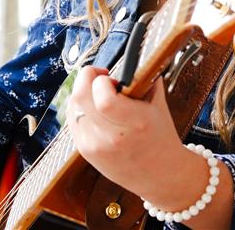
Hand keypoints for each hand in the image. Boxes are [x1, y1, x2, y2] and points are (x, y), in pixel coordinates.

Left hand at [66, 66, 187, 199]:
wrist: (160, 175)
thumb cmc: (161, 138)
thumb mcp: (159, 105)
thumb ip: (145, 79)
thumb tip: (134, 58)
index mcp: (135, 122)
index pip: (103, 97)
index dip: (101, 80)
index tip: (111, 78)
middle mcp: (112, 137)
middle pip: (80, 98)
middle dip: (87, 78)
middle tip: (100, 77)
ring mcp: (96, 146)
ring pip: (73, 107)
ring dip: (82, 92)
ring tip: (98, 93)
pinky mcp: (85, 152)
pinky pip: (72, 120)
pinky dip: (79, 108)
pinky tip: (93, 107)